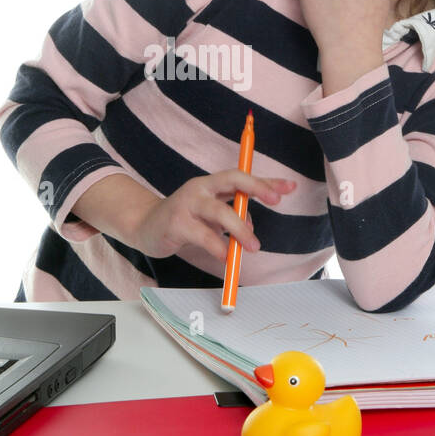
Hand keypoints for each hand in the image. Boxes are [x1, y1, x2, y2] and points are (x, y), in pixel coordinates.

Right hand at [128, 171, 296, 260]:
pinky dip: (218, 247)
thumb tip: (249, 229)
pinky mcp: (176, 223)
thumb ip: (232, 218)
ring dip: (240, 229)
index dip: (266, 182)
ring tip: (253, 246)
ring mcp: (187, 204)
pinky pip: (203, 236)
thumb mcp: (211, 218)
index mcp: (211, 184)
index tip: (290, 187)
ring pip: (220, 211)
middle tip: (276, 202)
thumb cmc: (184, 220)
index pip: (242, 177)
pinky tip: (227, 258)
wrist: (144, 227)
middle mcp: (200, 188)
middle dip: (257, 188)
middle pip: (233, 181)